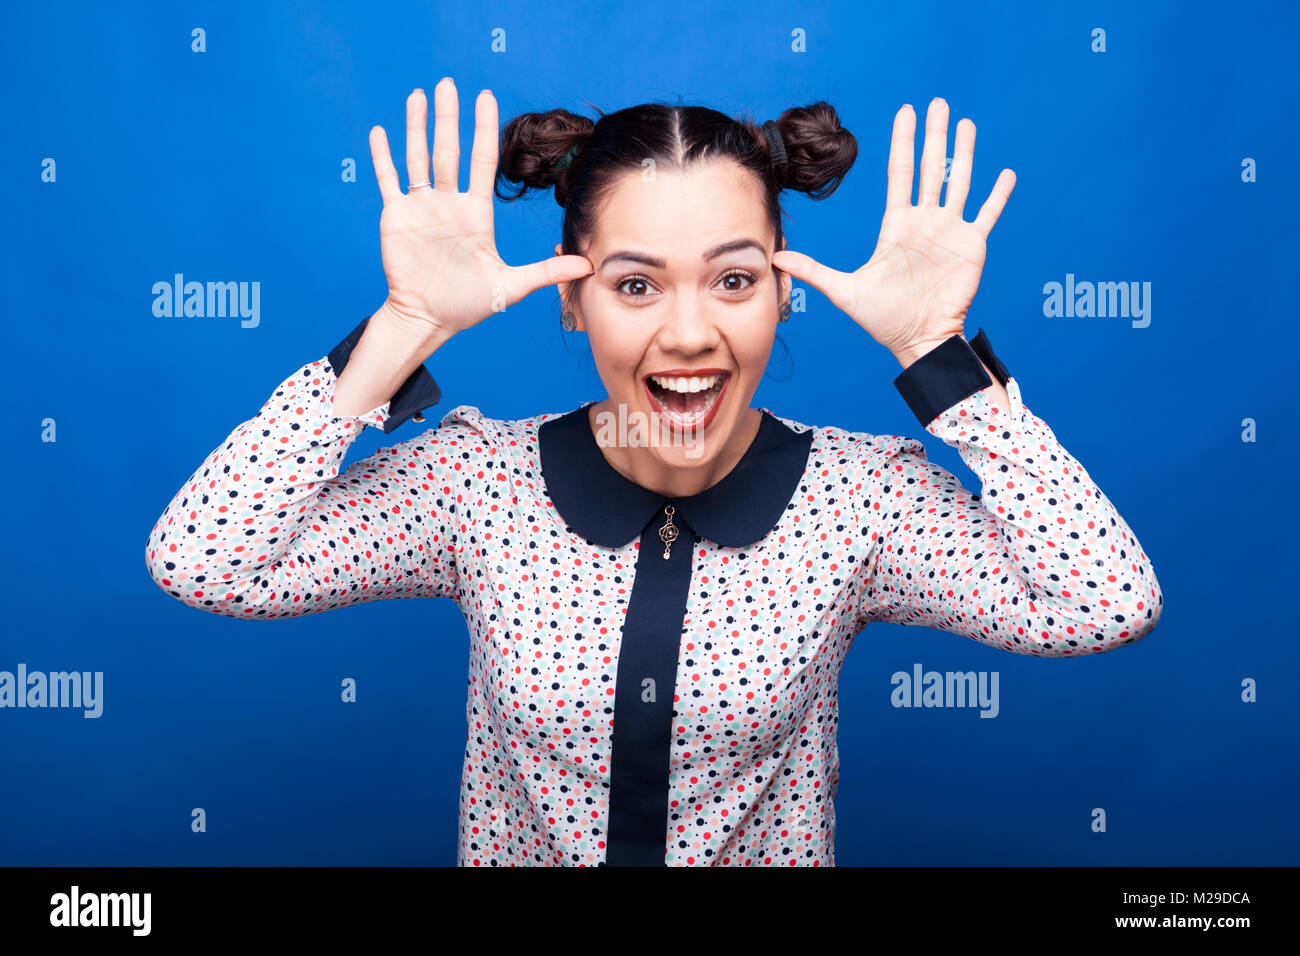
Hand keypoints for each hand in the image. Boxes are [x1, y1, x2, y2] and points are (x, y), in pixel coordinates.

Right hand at [368, 78, 593, 340]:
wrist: (428, 319)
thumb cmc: (468, 305)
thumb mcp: (511, 286)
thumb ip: (547, 272)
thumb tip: (589, 266)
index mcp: (475, 212)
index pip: (481, 162)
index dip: (483, 130)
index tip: (486, 97)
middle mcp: (449, 203)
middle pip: (449, 151)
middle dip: (449, 117)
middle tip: (448, 83)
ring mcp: (421, 208)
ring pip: (419, 157)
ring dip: (416, 126)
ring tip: (418, 95)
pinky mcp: (397, 217)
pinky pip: (389, 181)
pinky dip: (383, 157)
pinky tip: (379, 132)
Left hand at [772, 97, 1015, 360]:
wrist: (917, 339)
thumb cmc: (882, 319)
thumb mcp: (843, 290)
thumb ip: (812, 270)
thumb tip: (774, 256)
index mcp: (897, 225)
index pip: (900, 173)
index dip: (902, 142)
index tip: (905, 112)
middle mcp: (924, 222)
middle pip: (930, 168)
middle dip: (934, 135)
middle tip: (938, 102)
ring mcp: (949, 231)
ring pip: (958, 182)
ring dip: (964, 153)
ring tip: (966, 123)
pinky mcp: (972, 245)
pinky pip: (988, 214)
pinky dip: (998, 195)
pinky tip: (1006, 173)